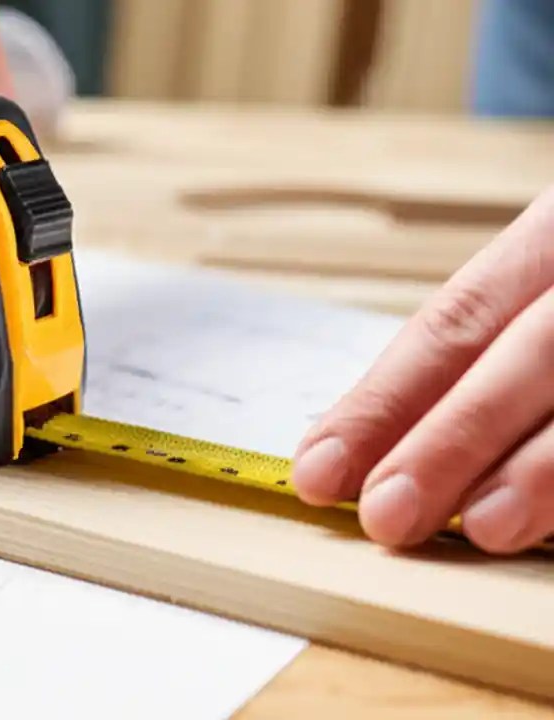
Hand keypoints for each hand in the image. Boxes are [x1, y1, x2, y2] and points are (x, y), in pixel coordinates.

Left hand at [292, 187, 553, 553]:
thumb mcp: (542, 281)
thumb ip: (476, 352)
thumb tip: (363, 444)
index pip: (457, 319)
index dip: (386, 398)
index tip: (320, 469)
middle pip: (528, 355)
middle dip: (451, 439)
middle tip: (384, 517)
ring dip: (547, 469)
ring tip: (485, 528)